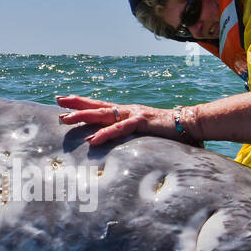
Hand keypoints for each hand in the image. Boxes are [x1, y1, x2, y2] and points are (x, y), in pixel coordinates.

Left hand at [56, 95, 193, 146]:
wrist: (193, 124)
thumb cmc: (172, 132)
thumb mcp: (148, 135)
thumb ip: (135, 139)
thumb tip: (124, 149)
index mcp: (128, 113)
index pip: (101, 106)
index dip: (83, 103)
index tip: (65, 101)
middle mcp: (128, 110)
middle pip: (97, 105)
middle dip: (77, 103)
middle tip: (58, 101)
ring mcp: (134, 114)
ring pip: (103, 114)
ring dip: (83, 116)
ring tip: (65, 119)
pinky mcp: (142, 122)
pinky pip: (120, 129)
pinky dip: (105, 134)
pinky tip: (93, 140)